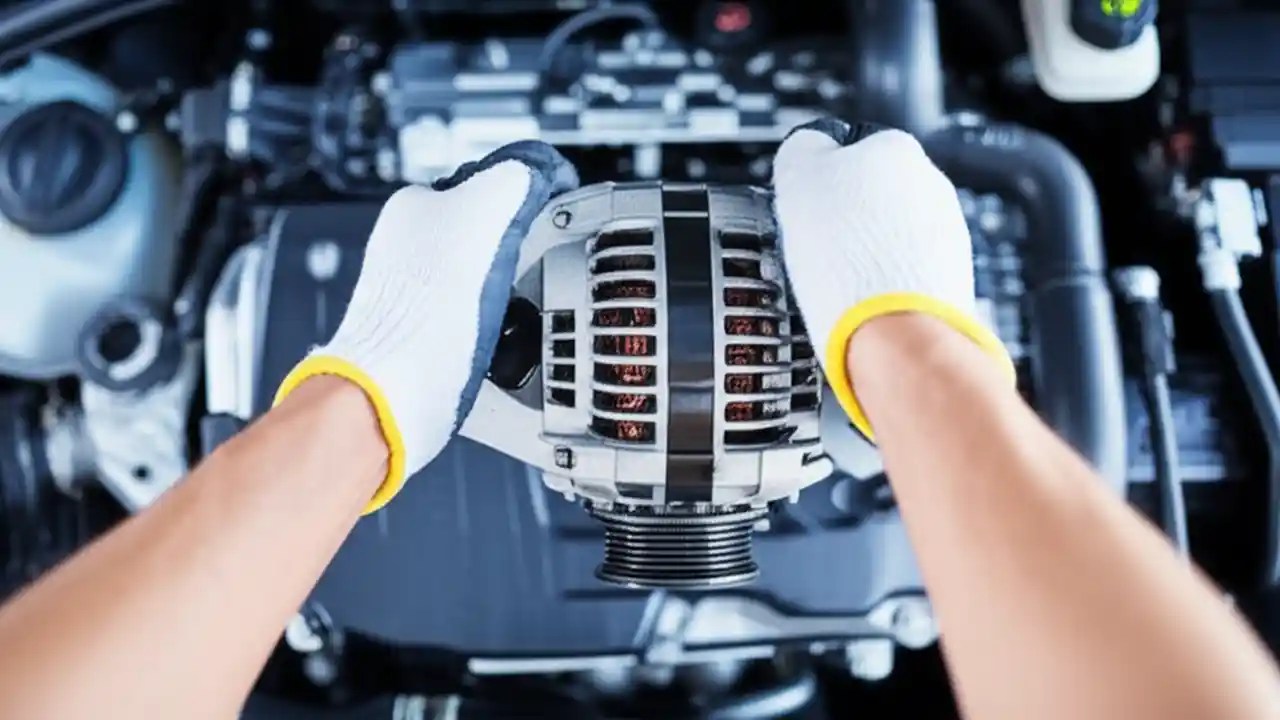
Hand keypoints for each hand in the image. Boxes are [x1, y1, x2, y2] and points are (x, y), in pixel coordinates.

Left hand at [275, 141, 577, 511]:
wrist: (394, 395)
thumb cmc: (429, 315)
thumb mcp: (486, 214)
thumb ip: (518, 177)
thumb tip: (541, 169)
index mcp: (418, 204)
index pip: (493, 172)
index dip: (538, 183)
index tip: (564, 199)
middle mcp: (410, 242)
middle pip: (489, 218)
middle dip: (523, 229)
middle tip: (548, 247)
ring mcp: (416, 288)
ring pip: (484, 265)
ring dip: (511, 275)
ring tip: (525, 291)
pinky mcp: (426, 331)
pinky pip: (476, 309)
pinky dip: (498, 315)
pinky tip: (503, 329)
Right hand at [772, 119, 1013, 438]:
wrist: (894, 333)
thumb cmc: (846, 256)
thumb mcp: (797, 176)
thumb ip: (803, 149)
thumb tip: (808, 147)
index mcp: (897, 149)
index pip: (847, 149)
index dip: (818, 180)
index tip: (801, 205)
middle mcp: (931, 185)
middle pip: (872, 196)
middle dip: (846, 219)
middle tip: (813, 247)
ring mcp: (947, 234)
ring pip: (890, 238)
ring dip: (866, 255)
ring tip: (837, 284)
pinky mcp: (952, 279)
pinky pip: (905, 276)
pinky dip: (886, 287)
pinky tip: (864, 304)